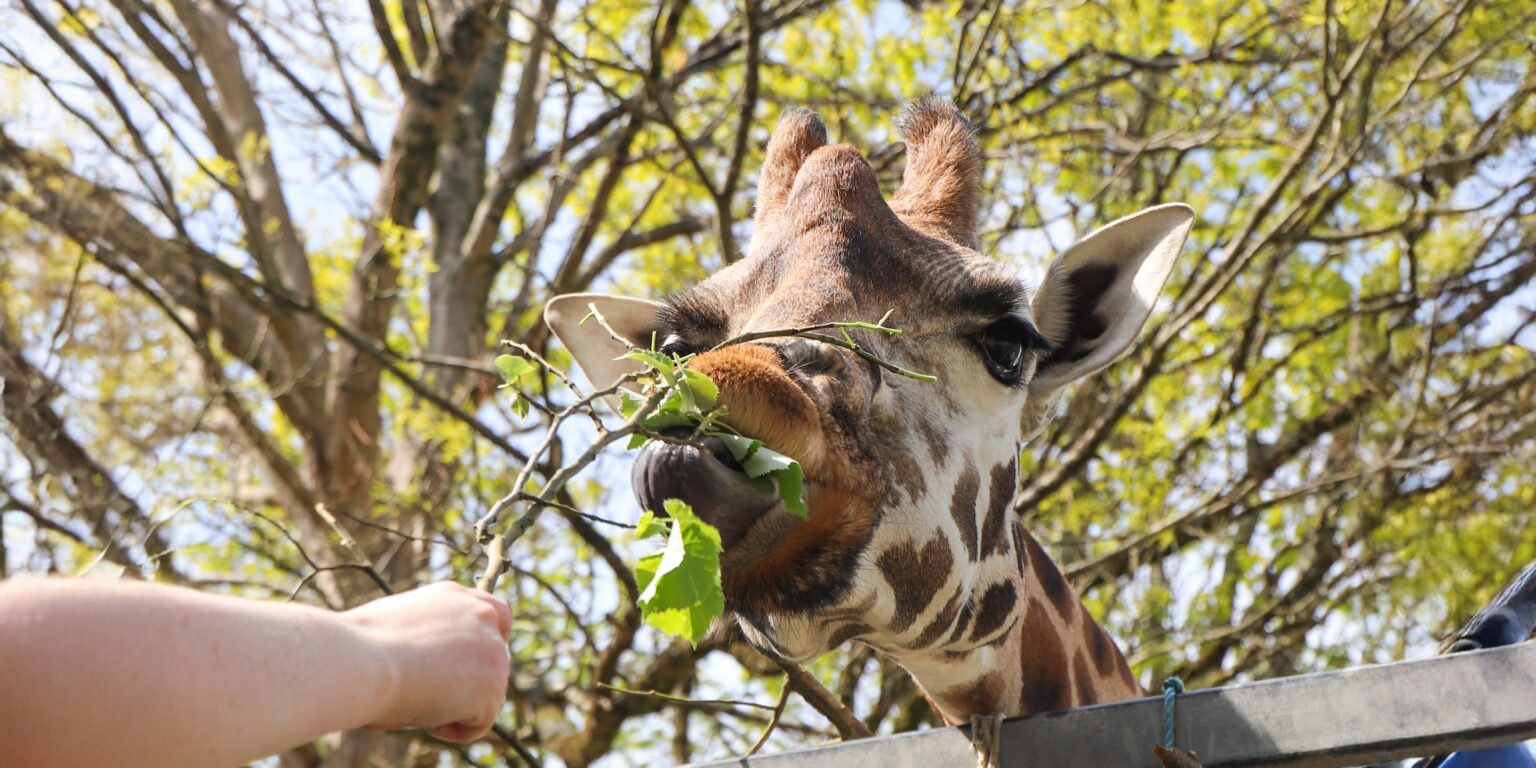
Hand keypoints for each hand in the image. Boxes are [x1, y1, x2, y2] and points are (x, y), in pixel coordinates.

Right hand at [343, 582, 512, 741]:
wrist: (359, 661)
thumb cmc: (357, 648)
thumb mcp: (396, 629)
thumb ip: (427, 638)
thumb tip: (427, 664)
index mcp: (455, 596)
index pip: (496, 616)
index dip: (486, 645)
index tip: (470, 669)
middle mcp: (481, 615)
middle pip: (496, 660)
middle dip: (468, 684)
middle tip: (423, 692)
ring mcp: (494, 651)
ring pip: (484, 695)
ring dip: (451, 706)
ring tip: (412, 695)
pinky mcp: (493, 687)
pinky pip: (477, 724)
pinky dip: (449, 729)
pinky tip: (420, 712)